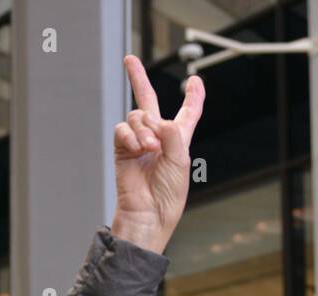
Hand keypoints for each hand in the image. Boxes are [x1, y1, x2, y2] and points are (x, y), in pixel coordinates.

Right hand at [110, 54, 204, 254]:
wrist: (147, 213)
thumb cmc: (168, 195)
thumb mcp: (180, 162)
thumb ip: (172, 134)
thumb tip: (155, 120)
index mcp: (179, 141)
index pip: (187, 114)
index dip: (193, 97)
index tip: (195, 81)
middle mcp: (158, 138)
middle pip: (148, 101)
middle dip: (138, 79)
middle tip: (129, 60)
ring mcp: (138, 142)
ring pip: (137, 116)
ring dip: (144, 129)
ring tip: (149, 148)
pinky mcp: (122, 149)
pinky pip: (123, 128)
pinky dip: (131, 136)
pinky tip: (138, 148)